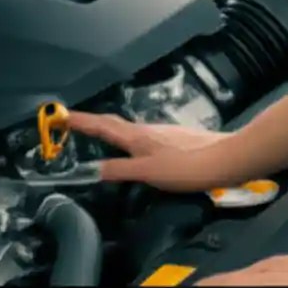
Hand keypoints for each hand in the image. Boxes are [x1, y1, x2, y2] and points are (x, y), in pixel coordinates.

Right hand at [66, 111, 241, 191]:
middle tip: (74, 126)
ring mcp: (163, 133)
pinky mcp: (176, 140)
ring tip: (99, 140)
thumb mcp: (148, 172)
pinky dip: (129, 141)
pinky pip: (143, 138)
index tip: (60, 114)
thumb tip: (93, 169)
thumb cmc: (186, 166)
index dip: (80, 120)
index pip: (101, 125)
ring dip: (111, 133)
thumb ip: (120, 170)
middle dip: (92, 124)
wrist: (226, 159)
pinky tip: (135, 152)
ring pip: (130, 131)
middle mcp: (147, 130)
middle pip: (114, 125)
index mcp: (136, 136)